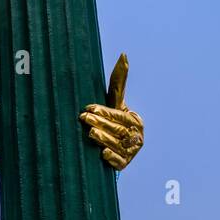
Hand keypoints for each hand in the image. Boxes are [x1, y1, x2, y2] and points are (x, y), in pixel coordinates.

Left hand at [80, 54, 143, 170]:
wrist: (117, 146)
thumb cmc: (113, 118)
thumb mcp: (115, 102)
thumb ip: (118, 81)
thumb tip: (123, 55)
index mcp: (134, 120)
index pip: (117, 114)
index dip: (103, 111)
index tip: (88, 107)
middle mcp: (136, 135)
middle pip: (116, 128)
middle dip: (100, 122)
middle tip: (83, 118)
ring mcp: (131, 151)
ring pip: (116, 143)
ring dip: (104, 138)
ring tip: (91, 133)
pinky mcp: (125, 164)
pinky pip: (119, 161)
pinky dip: (112, 158)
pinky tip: (102, 154)